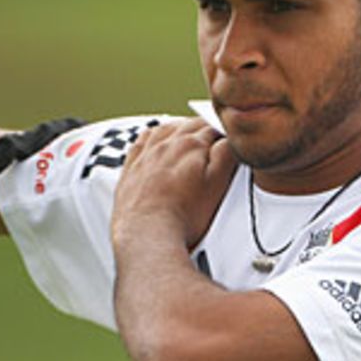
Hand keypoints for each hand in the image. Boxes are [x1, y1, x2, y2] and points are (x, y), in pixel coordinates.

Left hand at [111, 118, 236, 250]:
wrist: (147, 235)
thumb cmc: (184, 216)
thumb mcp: (217, 186)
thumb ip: (226, 156)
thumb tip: (230, 137)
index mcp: (190, 146)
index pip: (213, 128)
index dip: (225, 133)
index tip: (230, 140)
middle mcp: (166, 144)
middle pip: (190, 125)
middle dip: (204, 127)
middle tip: (214, 134)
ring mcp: (146, 154)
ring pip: (165, 129)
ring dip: (179, 127)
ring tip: (189, 131)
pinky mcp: (131, 168)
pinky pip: (141, 141)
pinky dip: (152, 135)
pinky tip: (156, 138)